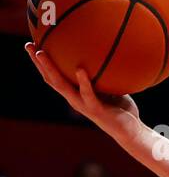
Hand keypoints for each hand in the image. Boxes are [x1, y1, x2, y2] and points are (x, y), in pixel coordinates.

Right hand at [26, 43, 140, 137]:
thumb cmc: (121, 108)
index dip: (42, 63)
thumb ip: (104, 73)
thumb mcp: (110, 86)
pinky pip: (87, 94)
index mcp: (75, 93)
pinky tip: (80, 69)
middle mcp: (74, 99)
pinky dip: (83, 81)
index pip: (53, 76)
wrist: (131, 131)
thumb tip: (104, 51)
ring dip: (50, 69)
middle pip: (50, 78)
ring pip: (62, 86)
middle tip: (28, 45)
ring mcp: (83, 104)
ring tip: (42, 53)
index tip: (33, 44)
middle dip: (38, 62)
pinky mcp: (95, 109)